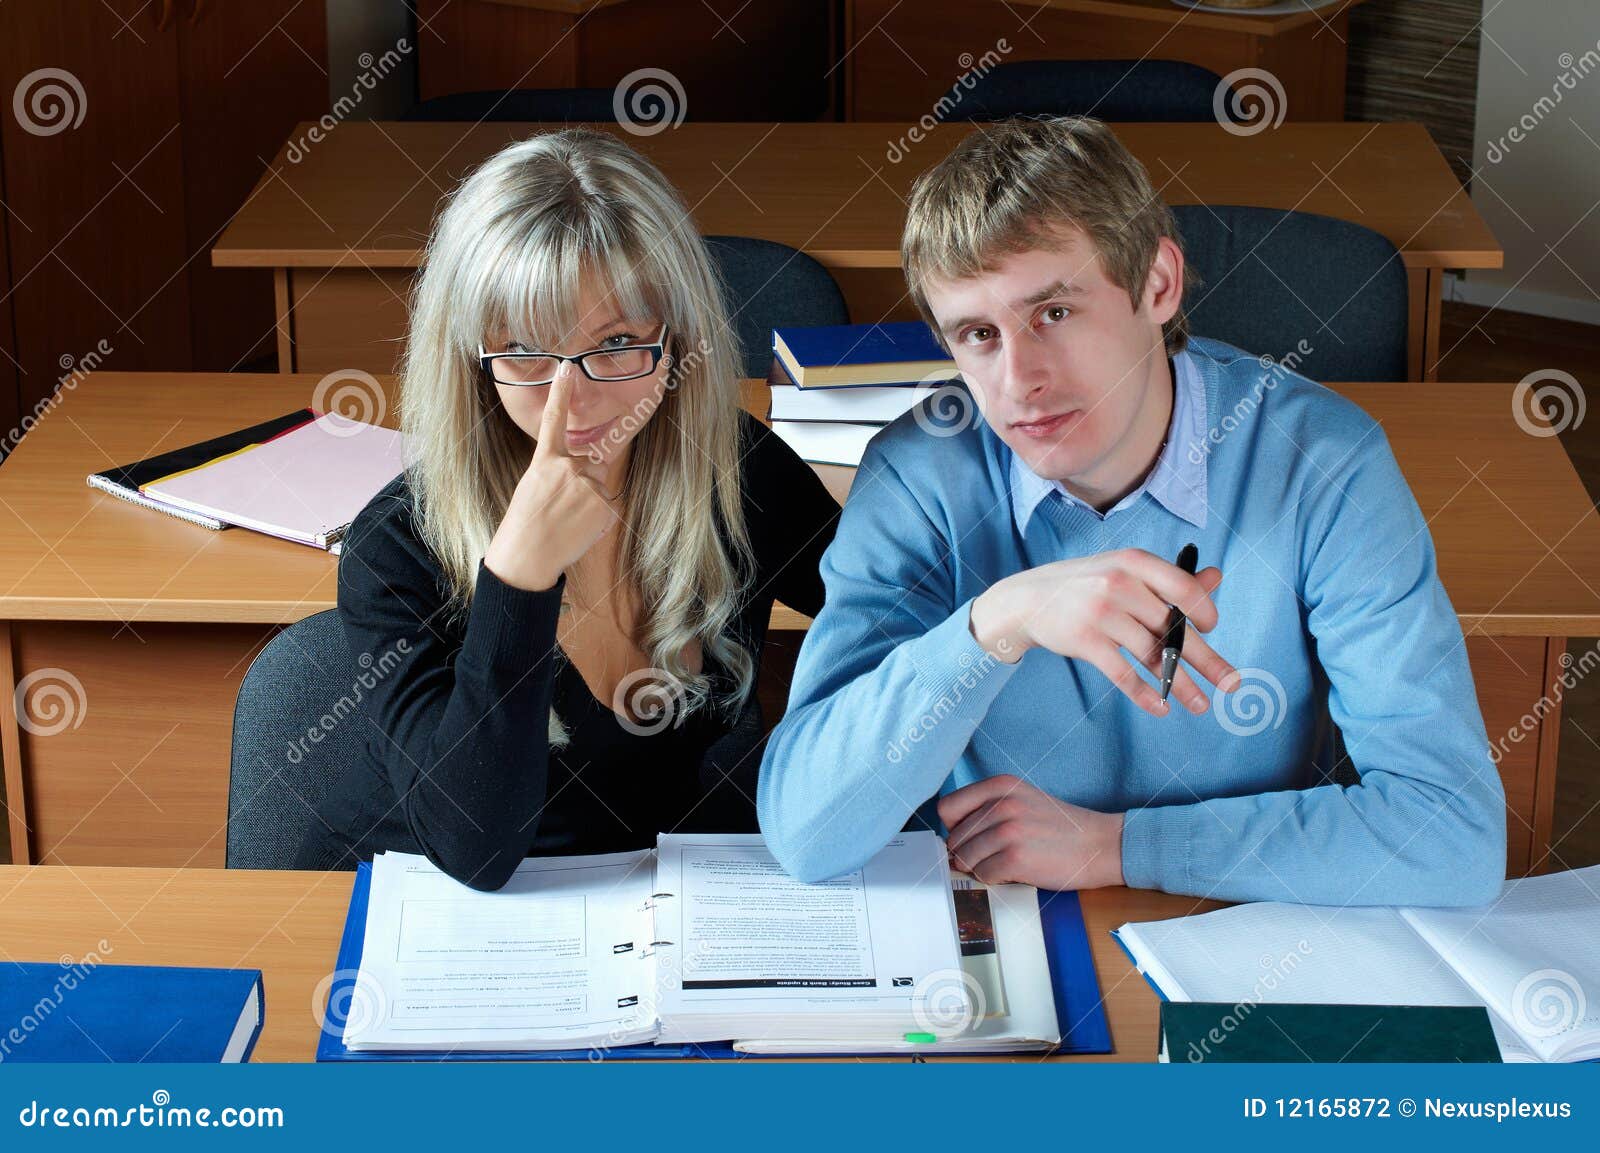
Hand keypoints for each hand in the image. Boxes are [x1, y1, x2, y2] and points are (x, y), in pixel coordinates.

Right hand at [483, 369, 620, 591]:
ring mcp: (588, 484)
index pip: (554, 420)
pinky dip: (597, 520)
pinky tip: (579, 530)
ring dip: (590, 504)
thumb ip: (557, 473)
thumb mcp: (534, 487)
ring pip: (599, 488)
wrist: (528, 554)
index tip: (567, 368)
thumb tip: (581, 478)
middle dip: (585, 482)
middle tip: (564, 506)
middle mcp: (568, 467)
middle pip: (592, 464)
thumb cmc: (525, 524)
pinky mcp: (603, 503)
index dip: (561, 393)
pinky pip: (606, 508)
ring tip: (568, 522)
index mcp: (545, 460)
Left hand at [939, 774, 1124, 890]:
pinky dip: (993, 879)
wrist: (1100, 844)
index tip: (968, 837)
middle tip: (987, 858)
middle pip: (954, 837)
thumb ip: (987, 809)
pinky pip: (983, 875)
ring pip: (965, 858)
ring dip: (978, 868)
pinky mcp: (1016, 858)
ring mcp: (1008, 831)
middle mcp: (1002, 804)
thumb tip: (951, 839)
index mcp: (1000, 785)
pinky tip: (1012, 873)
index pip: (947, 807)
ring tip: (1000, 865)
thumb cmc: (1059, 827)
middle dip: (965, 852)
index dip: (954, 828)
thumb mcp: (1022, 799)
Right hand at [968, 548, 1237, 716]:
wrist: (1027, 599)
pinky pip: (1122, 673)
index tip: (1210, 628)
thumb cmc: (1085, 585)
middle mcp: (1119, 583)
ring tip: (1200, 705)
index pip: (1184, 588)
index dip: (1205, 611)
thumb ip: (1169, 579)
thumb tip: (1216, 576)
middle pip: (1174, 628)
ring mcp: (1101, 612)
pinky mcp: (1084, 640)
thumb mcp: (1125, 572)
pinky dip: (1145, 694)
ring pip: (1153, 655)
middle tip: (1233, 684)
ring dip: (1181, 686)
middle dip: (1208, 660)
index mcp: (1135, 562)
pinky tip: (1160, 708)